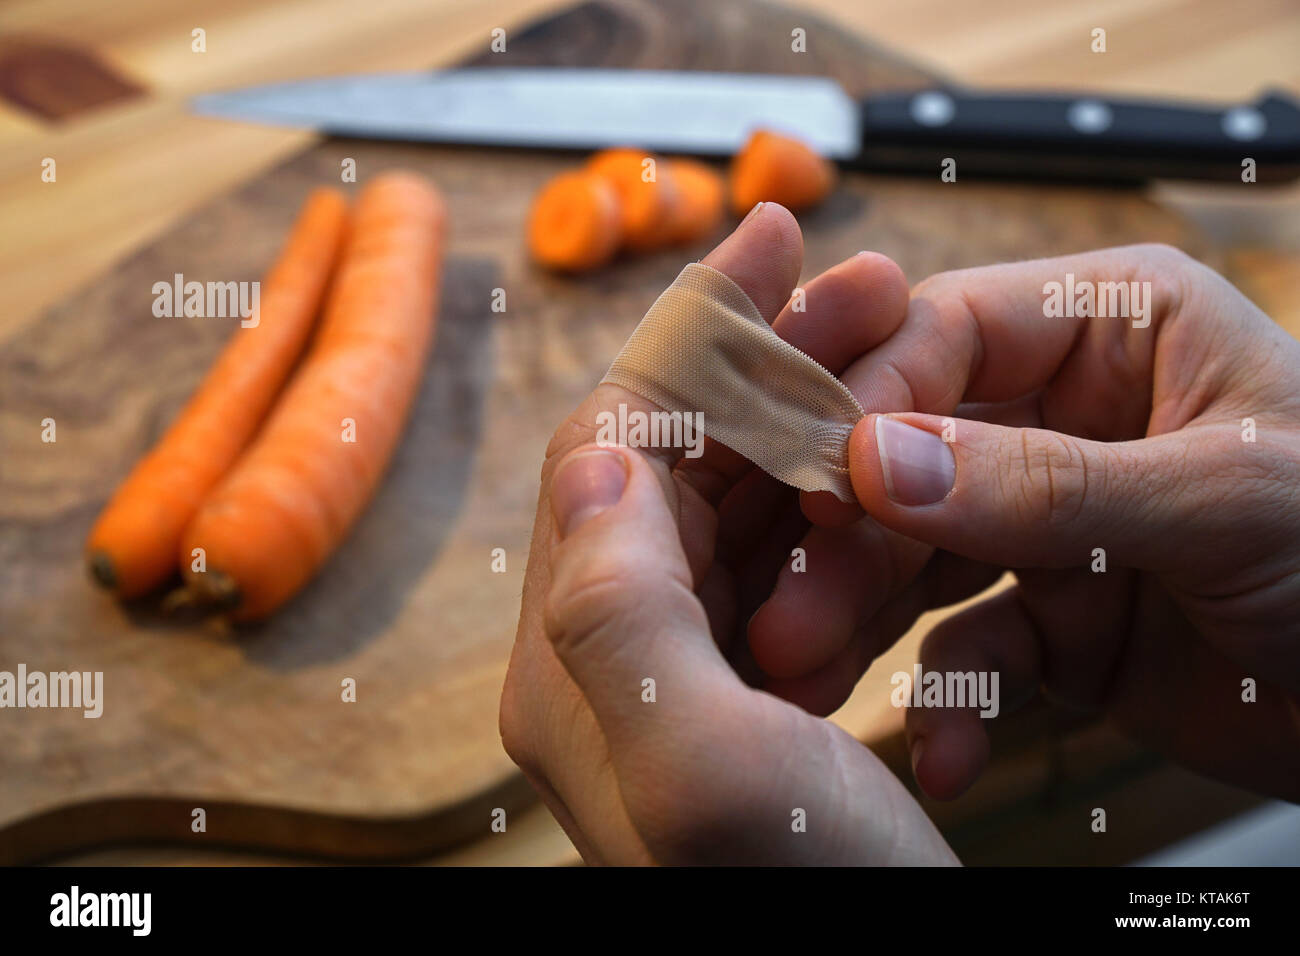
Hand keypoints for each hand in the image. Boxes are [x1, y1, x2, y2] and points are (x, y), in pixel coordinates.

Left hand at [499, 204, 956, 863]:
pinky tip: (883, 465)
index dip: (687, 331)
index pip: (610, 450)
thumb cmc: (809, 909)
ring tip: (889, 345)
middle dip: (760, 355)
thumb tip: (595, 464)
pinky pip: (780, 562)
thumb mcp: (713, 770)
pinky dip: (829, 495)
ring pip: (733, 500)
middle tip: (860, 279)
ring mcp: (688, 676)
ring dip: (801, 413)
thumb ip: (621, 612)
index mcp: (578, 664)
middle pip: (675, 459)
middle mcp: (615, 660)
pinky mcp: (758, 697)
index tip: (765, 237)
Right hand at [839, 245, 1299, 801]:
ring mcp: (1050, 519)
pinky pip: (971, 651)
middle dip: (847, 540)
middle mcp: (1065, 412)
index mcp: (1112, 328)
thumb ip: (1045, 484)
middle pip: (910, 454)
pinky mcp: (1053, 618)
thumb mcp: (1220, 500)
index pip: (946, 334)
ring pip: (918, 557)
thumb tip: (874, 461)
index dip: (870, 403)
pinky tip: (947, 754)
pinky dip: (952, 703)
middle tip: (788, 614)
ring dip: (865, 621)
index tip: (818, 486)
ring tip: (810, 676)